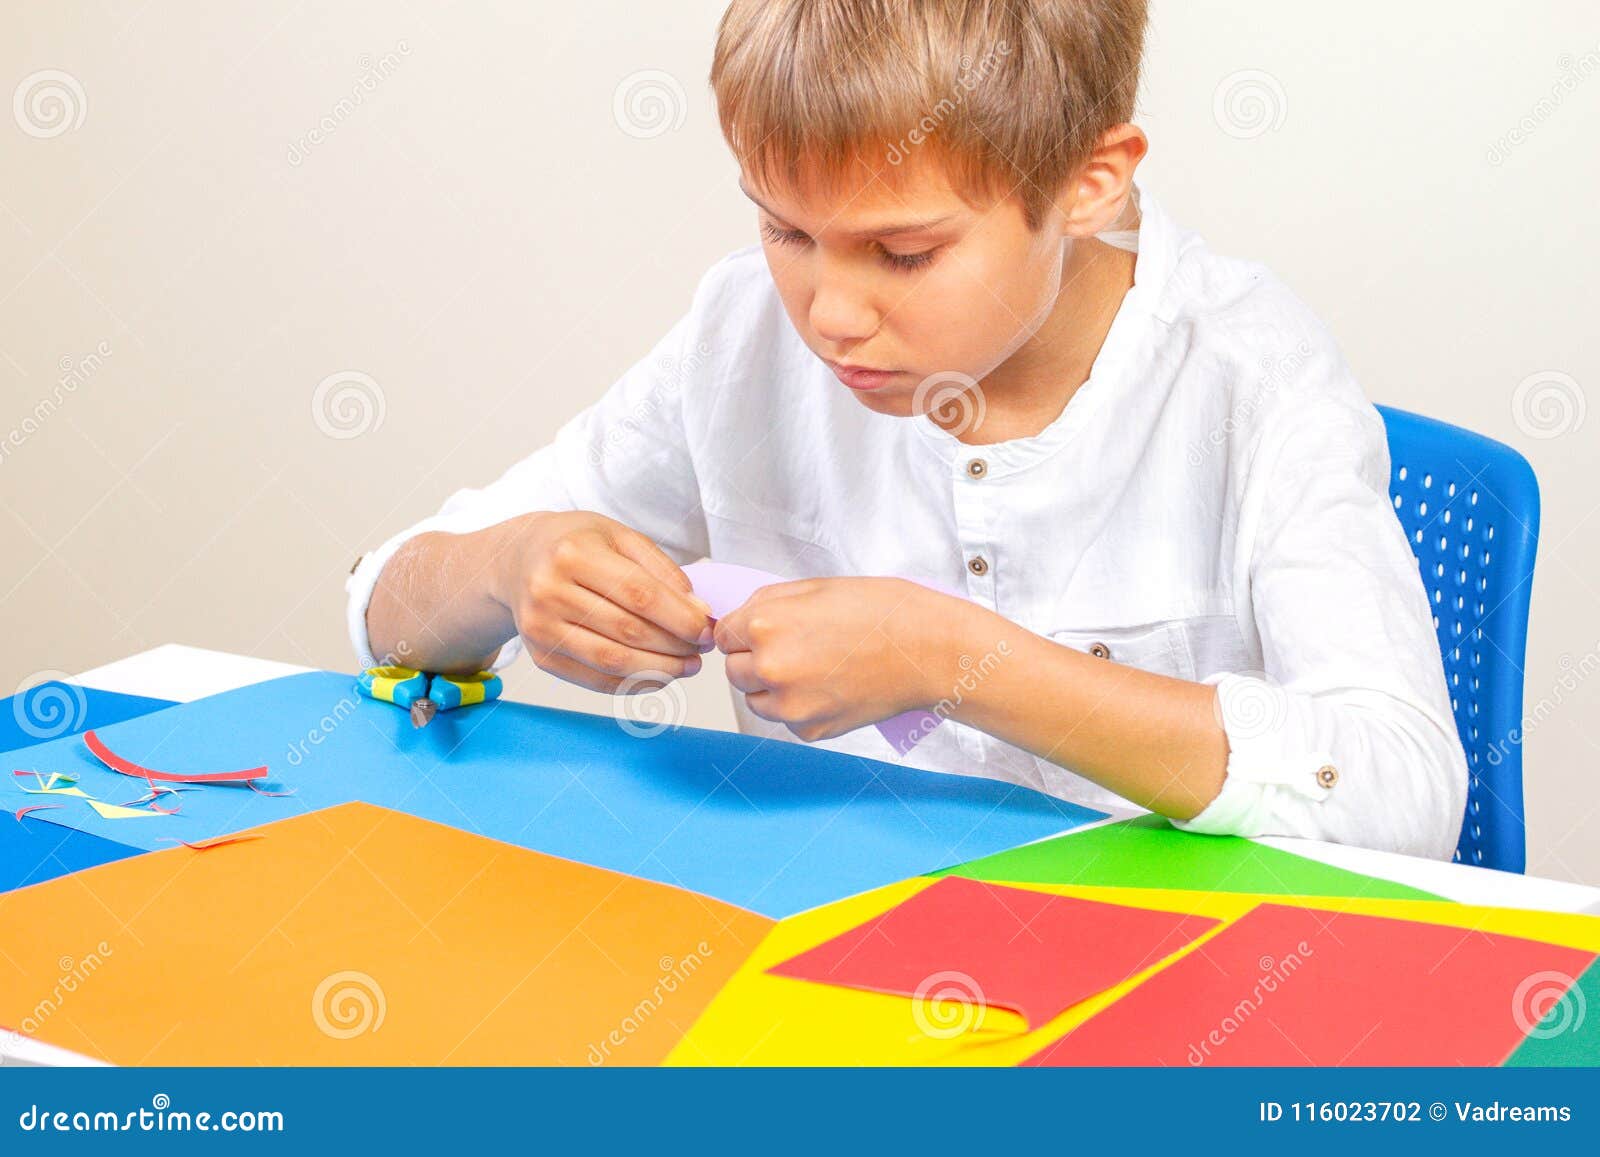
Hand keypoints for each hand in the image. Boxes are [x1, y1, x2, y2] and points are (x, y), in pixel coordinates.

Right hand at [493, 512, 712, 692]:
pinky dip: (634, 684)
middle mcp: (549, 592)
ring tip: (688, 664)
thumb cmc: (576, 545)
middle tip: (703, 648)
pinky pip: (596, 680)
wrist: (517, 561)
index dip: (679, 617)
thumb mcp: (619, 536)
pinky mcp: (540, 657)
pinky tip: (659, 675)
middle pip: (627, 631)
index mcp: (572, 554)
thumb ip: (661, 570)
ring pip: (613, 661)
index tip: (706, 629)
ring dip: (660, 670)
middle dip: (675, 646)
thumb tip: (698, 611)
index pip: (638, 593)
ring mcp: (540, 628)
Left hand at [713, 577, 963, 741]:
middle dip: (754, 658)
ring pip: (755, 700)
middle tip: (795, 647)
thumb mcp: (815, 588)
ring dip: (772, 687)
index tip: (767, 629)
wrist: (927, 651)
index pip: (722, 635)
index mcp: (765, 626)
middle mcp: (770, 669)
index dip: (744, 630)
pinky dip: (799, 707)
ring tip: (814, 667)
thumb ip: (768, 603)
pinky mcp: (811, 730)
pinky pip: (786, 720)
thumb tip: (737, 619)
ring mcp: (790, 705)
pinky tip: (829, 686)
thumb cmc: (881, 613)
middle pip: (733, 670)